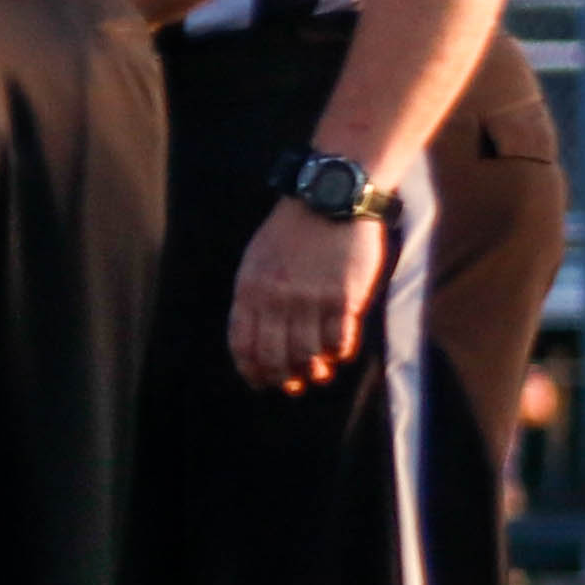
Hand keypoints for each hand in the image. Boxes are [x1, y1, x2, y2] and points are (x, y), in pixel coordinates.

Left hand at [229, 199, 392, 393]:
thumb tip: (255, 336)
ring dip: (314, 371)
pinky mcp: (343, 298)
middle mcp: (276, 300)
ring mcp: (310, 300)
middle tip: (294, 384)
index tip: (260, 382)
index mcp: (249, 289)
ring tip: (319, 371)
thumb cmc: (292, 231)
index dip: (251, 370)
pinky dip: (338, 353)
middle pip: (275, 358)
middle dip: (283, 379)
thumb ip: (254, 296)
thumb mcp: (257, 260)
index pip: (242, 344)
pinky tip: (339, 350)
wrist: (328, 200)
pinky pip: (339, 341)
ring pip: (307, 356)